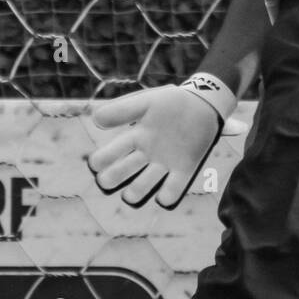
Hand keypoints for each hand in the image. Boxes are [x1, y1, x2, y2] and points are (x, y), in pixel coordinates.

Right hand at [89, 85, 222, 208]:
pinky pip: (174, 188)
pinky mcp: (185, 169)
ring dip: (136, 191)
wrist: (202, 104)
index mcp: (134, 138)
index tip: (96, 163)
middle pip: (123, 172)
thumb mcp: (146, 101)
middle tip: (106, 180)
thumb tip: (96, 119)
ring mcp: (164, 163)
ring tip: (130, 194)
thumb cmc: (172, 102)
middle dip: (112, 178)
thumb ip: (123, 109)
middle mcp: (145, 154)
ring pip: (144, 184)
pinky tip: (163, 197)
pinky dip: (168, 195)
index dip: (101, 160)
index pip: (110, 154)